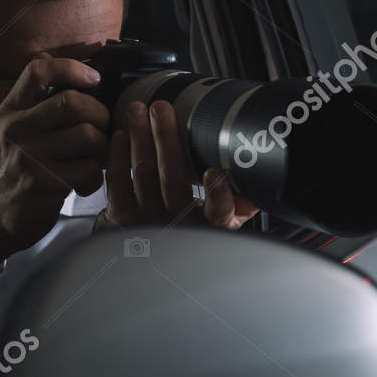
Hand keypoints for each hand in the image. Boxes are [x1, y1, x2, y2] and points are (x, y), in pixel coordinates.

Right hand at [0, 53, 109, 266]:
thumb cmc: (18, 166)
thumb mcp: (16, 127)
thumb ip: (36, 98)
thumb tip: (55, 60)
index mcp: (11, 109)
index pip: (38, 71)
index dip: (72, 68)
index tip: (94, 79)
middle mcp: (16, 128)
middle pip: (72, 103)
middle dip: (100, 114)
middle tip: (102, 129)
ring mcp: (29, 156)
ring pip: (88, 136)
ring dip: (103, 148)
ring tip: (95, 158)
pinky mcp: (43, 183)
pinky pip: (88, 169)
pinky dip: (96, 177)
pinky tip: (86, 182)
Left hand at [99, 99, 258, 231]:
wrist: (147, 268)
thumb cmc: (188, 239)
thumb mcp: (221, 231)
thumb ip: (240, 208)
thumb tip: (259, 184)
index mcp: (208, 229)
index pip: (219, 215)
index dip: (218, 194)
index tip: (215, 172)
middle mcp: (176, 227)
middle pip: (172, 180)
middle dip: (166, 139)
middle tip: (162, 109)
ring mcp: (146, 222)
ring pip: (143, 173)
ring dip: (139, 137)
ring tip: (137, 110)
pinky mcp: (120, 218)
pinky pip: (118, 181)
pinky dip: (118, 155)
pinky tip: (122, 135)